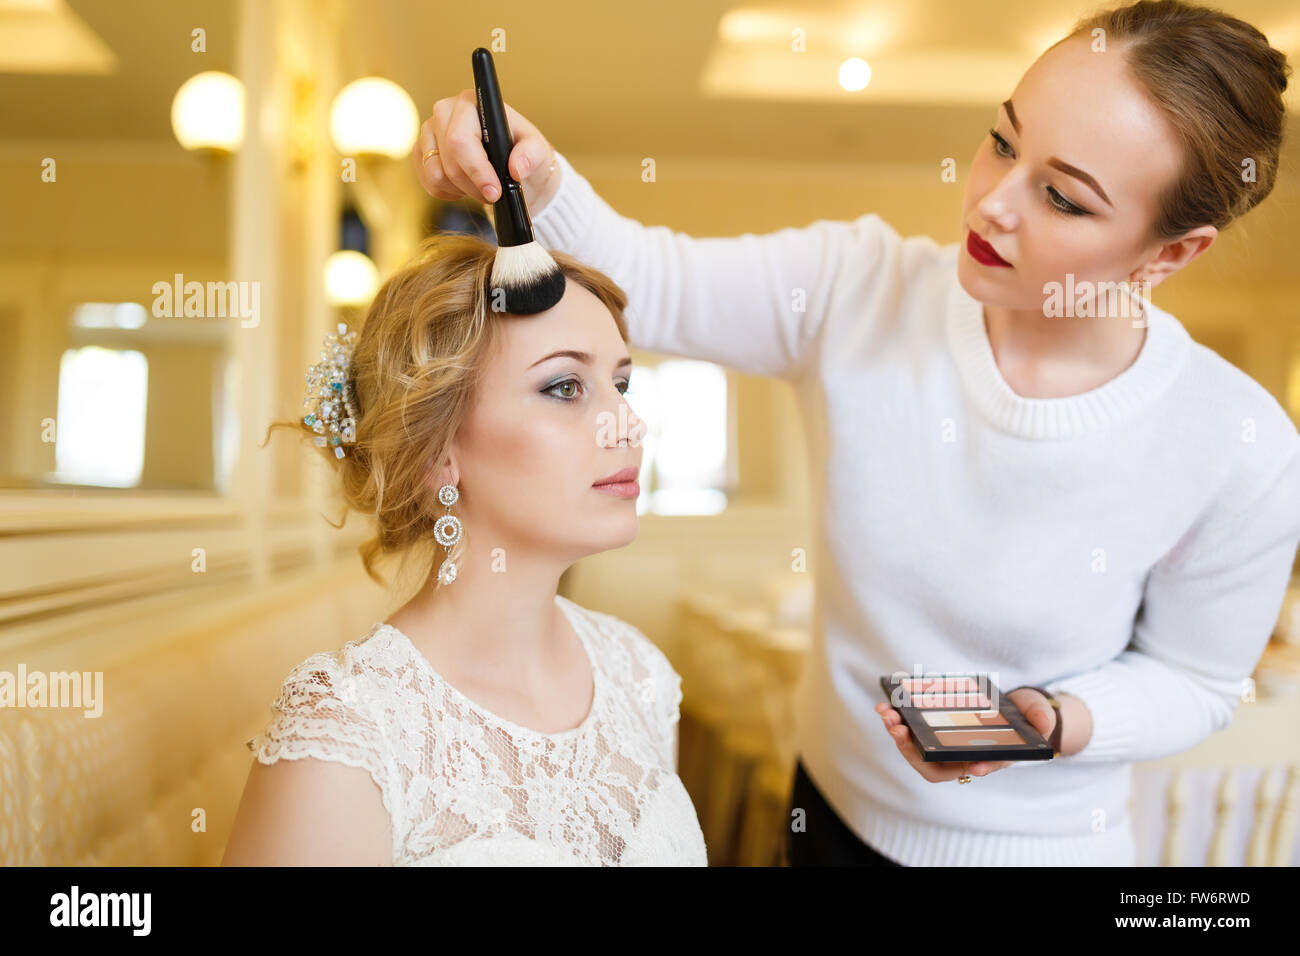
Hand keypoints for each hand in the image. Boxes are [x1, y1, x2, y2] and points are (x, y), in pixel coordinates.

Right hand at [412, 89, 559, 213]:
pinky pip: (428, 181)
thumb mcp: (537, 151)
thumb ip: (531, 155)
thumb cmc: (523, 153)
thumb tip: (516, 167)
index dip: (476, 169)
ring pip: (436, 173)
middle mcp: (445, 110)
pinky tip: (465, 186)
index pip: (461, 138)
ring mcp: (429, 130)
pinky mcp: (421, 151)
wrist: (511, 166)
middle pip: (449, 159)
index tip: (494, 191)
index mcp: (472, 102)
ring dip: (462, 190)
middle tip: (493, 194)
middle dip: (473, 185)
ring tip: (480, 187)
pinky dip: (448, 192)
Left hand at [874, 687, 1057, 782]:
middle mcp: (964, 758)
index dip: (973, 768)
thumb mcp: (1039, 714)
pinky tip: (887, 705)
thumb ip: (1042, 719)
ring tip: (886, 713)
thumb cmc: (1027, 716)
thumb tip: (1044, 725)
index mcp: (990, 759)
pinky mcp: (933, 732)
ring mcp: (946, 746)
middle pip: (933, 767)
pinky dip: (897, 721)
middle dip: (911, 751)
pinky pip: (911, 733)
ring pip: (916, 751)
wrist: (1015, 707)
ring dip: (897, 734)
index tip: (972, 764)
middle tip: (898, 728)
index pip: (976, 768)